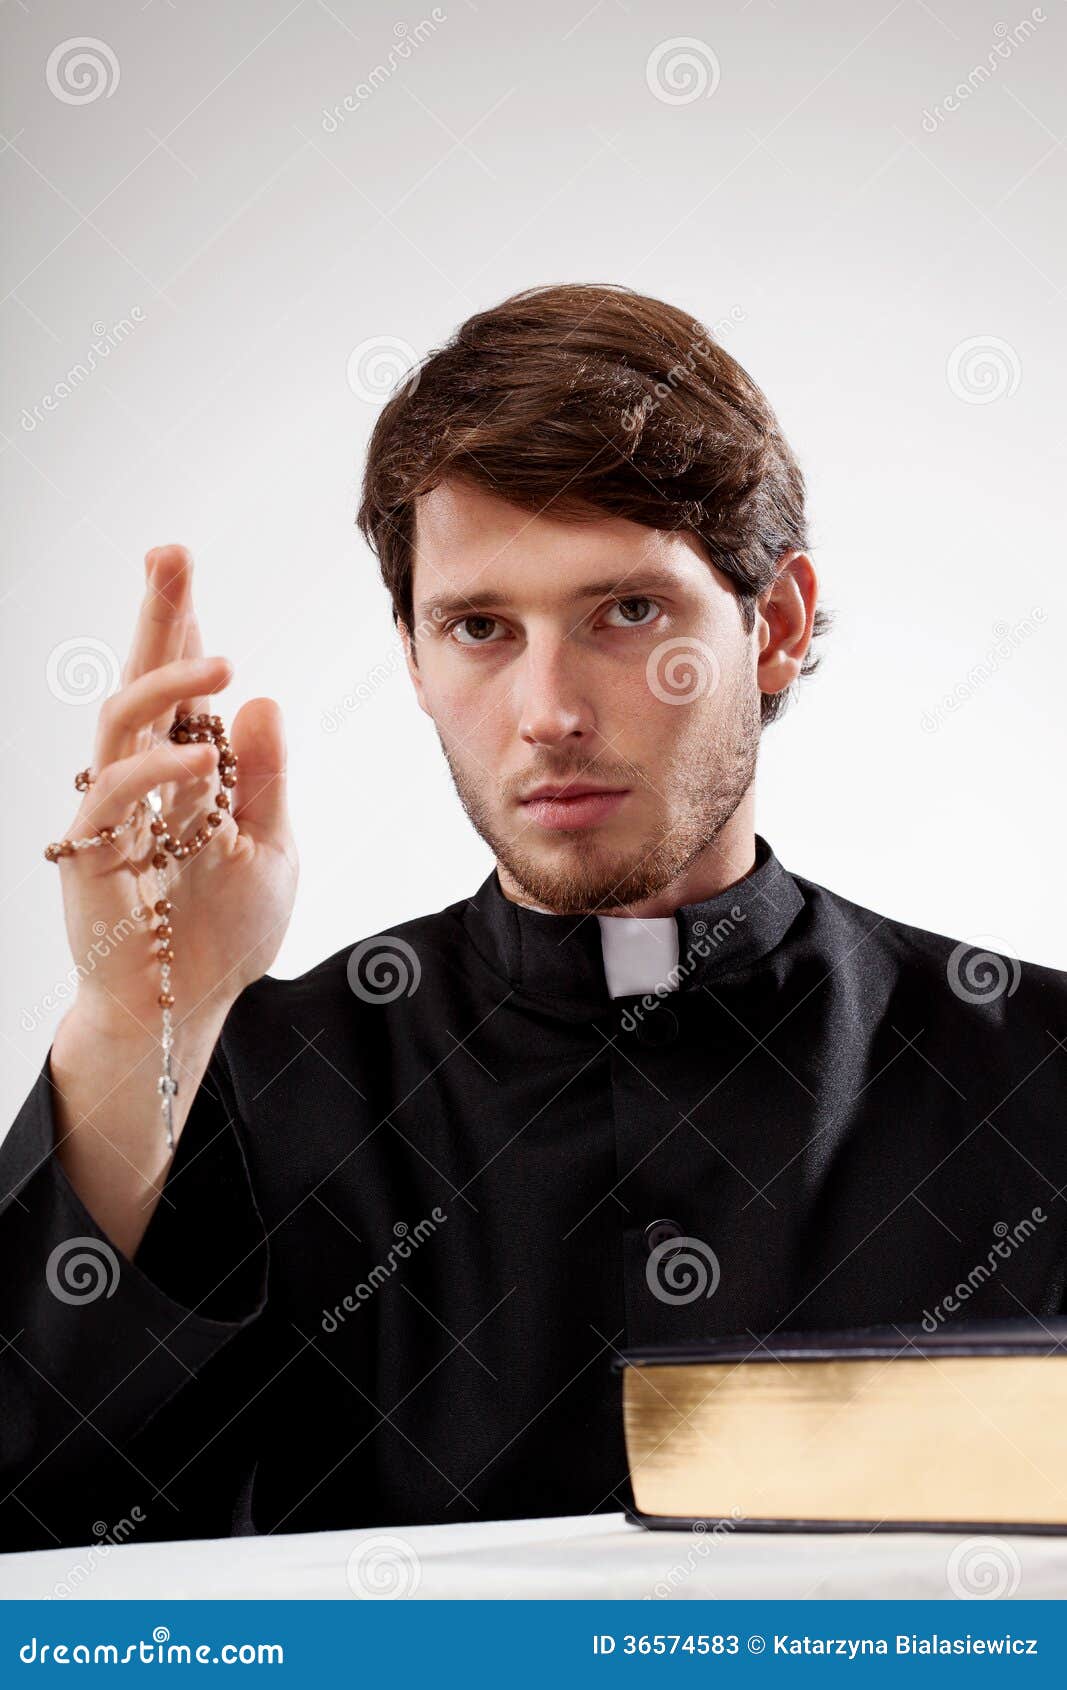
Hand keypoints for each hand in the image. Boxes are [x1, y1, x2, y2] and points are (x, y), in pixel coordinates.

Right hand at [53, 544, 298, 1038]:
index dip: (179, 626)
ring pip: (120, 720)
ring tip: (223, 661)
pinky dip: (160, 770)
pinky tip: (204, 759)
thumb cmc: (225, 930)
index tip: (179, 564)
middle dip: (156, 615)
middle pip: (141, 677)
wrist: (185, 1007)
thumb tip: (259, 698)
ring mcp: (110, 809)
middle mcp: (142, 776)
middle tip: (171, 555)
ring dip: (167, 682)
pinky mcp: (91, 851)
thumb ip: (266, 778)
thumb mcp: (271, 845)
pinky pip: (116, 795)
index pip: (179, 684)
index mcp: (185, 768)